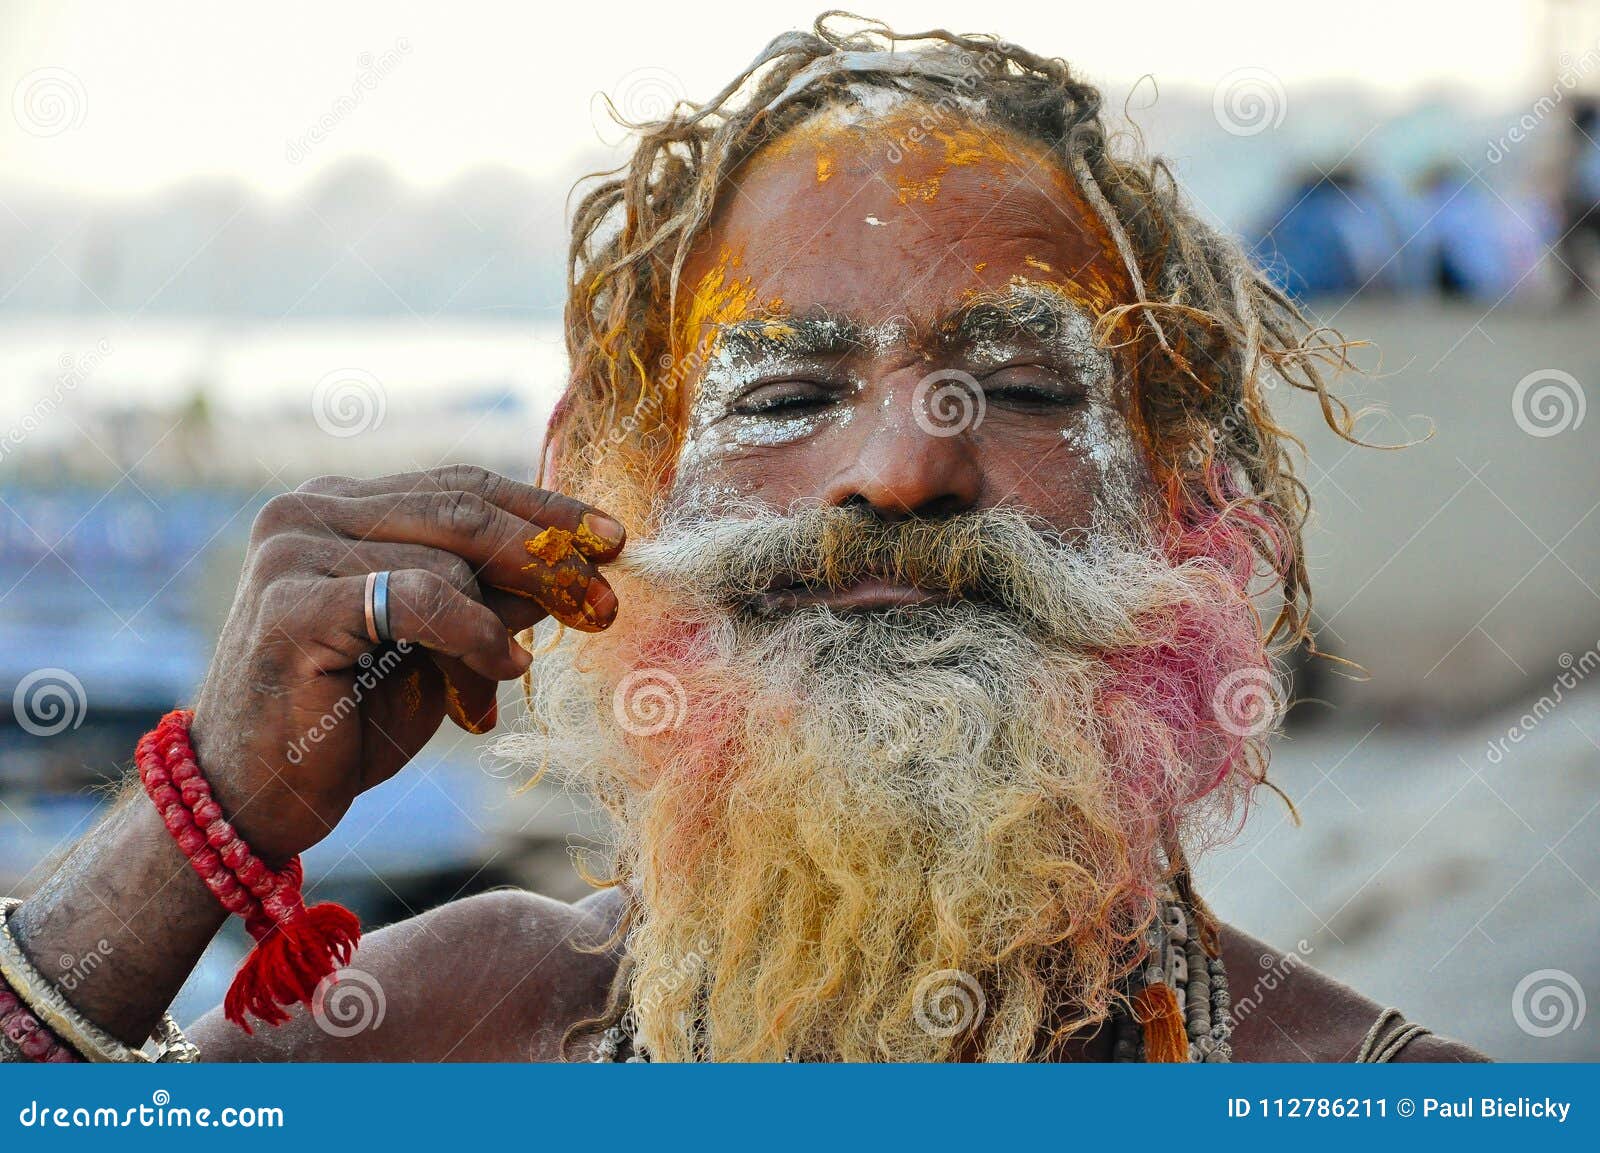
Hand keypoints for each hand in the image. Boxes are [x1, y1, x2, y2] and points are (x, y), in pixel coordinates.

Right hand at [187, 465, 625, 863]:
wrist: (257, 801)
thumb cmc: (350, 723)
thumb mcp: (441, 649)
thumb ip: (493, 598)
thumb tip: (577, 564)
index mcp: (340, 506)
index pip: (462, 486)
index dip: (544, 510)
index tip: (614, 539)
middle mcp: (308, 510)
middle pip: (463, 510)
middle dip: (547, 555)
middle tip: (606, 600)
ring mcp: (293, 552)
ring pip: (447, 559)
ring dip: (499, 625)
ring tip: (507, 675)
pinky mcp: (292, 605)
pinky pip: (420, 600)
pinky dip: (475, 635)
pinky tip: (503, 668)